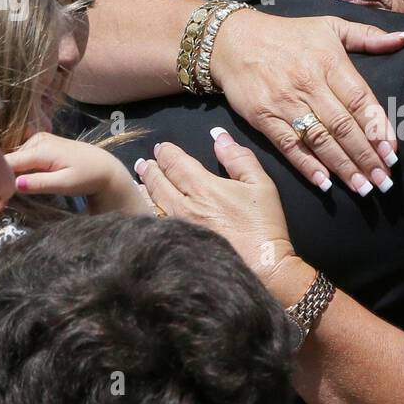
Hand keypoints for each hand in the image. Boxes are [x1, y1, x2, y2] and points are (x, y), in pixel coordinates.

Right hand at [7, 132, 145, 214]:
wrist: (105, 168)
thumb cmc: (88, 177)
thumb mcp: (65, 184)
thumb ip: (40, 183)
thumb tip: (15, 183)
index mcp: (41, 149)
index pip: (9, 163)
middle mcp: (37, 140)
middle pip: (10, 160)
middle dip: (3, 180)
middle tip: (0, 205)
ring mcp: (39, 140)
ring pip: (15, 159)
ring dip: (10, 177)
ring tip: (7, 199)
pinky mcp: (42, 144)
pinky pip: (24, 157)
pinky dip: (20, 171)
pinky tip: (20, 184)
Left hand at [136, 133, 312, 301]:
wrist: (261, 267)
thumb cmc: (263, 225)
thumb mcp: (261, 185)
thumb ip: (239, 158)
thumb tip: (219, 136)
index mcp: (203, 186)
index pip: (175, 162)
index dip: (167, 153)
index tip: (161, 148)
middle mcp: (183, 204)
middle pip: (159, 180)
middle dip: (151, 168)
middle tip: (145, 162)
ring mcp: (175, 226)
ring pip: (151, 201)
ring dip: (144, 187)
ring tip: (139, 180)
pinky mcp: (175, 243)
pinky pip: (153, 222)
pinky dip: (145, 210)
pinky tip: (143, 208)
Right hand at [208, 7, 403, 195]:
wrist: (232, 40)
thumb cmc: (288, 35)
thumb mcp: (330, 26)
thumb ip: (369, 36)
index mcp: (330, 62)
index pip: (361, 101)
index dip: (379, 129)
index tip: (393, 154)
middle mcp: (310, 83)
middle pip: (344, 126)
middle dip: (367, 157)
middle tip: (385, 182)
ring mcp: (285, 102)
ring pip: (320, 139)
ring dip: (344, 166)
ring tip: (363, 188)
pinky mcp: (263, 117)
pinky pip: (289, 144)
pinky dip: (307, 165)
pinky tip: (325, 182)